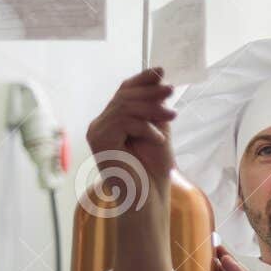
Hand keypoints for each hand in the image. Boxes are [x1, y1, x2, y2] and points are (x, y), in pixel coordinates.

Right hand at [85, 67, 176, 182]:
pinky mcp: (99, 140)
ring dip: (152, 108)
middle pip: (124, 96)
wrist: (147, 199)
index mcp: (113, 121)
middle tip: (171, 90)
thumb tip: (161, 82)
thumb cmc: (152, 172)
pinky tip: (158, 139)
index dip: (142, 80)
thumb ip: (154, 111)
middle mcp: (101, 124)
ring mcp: (97, 132)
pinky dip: (144, 128)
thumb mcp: (157, 133)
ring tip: (172, 116)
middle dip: (150, 91)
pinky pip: (123, 121)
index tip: (161, 71)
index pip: (124, 92)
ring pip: (124, 106)